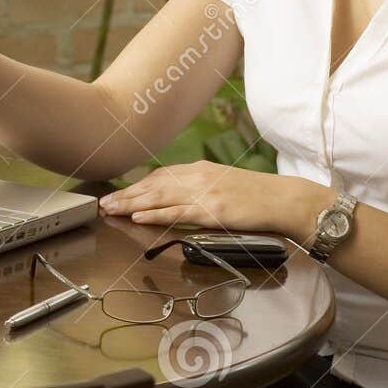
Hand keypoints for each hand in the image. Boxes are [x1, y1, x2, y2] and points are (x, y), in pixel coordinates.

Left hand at [98, 161, 326, 240]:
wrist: (284, 199)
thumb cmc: (258, 196)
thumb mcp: (224, 185)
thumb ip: (201, 188)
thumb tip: (178, 198)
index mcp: (201, 169)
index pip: (161, 176)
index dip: (137, 185)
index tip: (119, 193)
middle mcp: (199, 176)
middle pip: (154, 184)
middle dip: (126, 194)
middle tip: (103, 203)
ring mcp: (205, 193)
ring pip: (159, 197)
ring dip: (132, 204)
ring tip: (111, 210)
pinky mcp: (212, 210)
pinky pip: (177, 213)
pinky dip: (155, 214)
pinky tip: (138, 217)